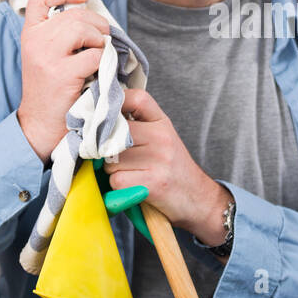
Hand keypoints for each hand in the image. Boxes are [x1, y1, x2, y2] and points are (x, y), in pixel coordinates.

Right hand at [16, 0, 112, 161]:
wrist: (41, 124)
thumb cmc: (50, 89)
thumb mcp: (46, 55)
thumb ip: (59, 34)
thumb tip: (92, 14)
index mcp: (30, 33)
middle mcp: (35, 41)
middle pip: (74, 15)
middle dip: (97, 24)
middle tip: (103, 38)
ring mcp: (47, 57)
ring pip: (83, 30)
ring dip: (99, 41)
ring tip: (99, 55)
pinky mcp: (62, 74)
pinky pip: (94, 55)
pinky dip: (103, 62)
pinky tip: (97, 72)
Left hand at [101, 88, 231, 244]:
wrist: (197, 198)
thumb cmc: (171, 168)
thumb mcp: (161, 137)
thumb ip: (138, 124)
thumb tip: (100, 117)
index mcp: (162, 123)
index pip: (137, 98)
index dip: (117, 103)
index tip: (106, 114)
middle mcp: (162, 137)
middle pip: (114, 133)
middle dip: (107, 148)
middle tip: (116, 157)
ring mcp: (159, 160)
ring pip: (111, 159)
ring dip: (112, 170)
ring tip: (130, 173)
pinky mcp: (154, 183)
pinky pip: (117, 180)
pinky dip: (118, 187)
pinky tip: (132, 187)